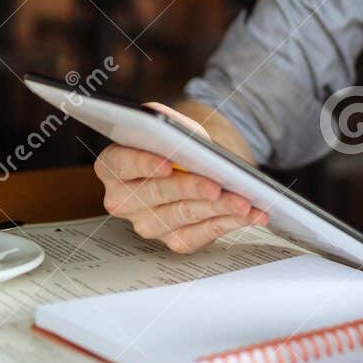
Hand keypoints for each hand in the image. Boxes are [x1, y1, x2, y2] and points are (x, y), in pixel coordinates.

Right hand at [95, 102, 267, 252]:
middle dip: (190, 189)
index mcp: (113, 166)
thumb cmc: (180, 143)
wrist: (196, 161)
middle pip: (155, 194)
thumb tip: (177, 131)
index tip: (167, 164)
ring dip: (218, 208)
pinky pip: (201, 235)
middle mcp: (124, 199)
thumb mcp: (174, 124)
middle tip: (216, 186)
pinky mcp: (173, 239)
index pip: (122, 165)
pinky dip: (229, 223)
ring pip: (183, 216)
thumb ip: (169, 123)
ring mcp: (147, 223)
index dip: (143, 164)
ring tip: (244, 201)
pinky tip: (249, 215)